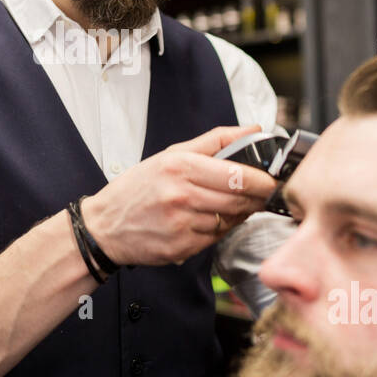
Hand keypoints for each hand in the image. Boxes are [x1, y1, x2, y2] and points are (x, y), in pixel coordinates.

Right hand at [80, 125, 279, 267]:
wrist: (104, 227)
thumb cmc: (137, 188)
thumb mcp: (170, 155)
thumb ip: (216, 141)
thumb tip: (254, 129)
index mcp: (180, 167)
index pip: (237, 174)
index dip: (262, 180)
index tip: (272, 179)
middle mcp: (181, 195)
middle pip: (239, 199)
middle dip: (256, 198)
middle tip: (261, 194)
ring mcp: (182, 224)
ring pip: (230, 220)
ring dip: (238, 214)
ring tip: (226, 205)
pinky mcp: (182, 247)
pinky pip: (216, 237)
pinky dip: (219, 229)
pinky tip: (207, 220)